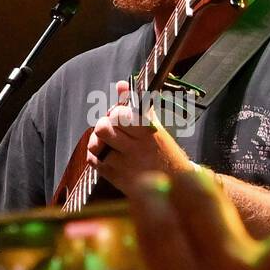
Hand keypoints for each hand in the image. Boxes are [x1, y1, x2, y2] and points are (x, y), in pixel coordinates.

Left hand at [87, 80, 193, 195]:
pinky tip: (106, 154)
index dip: (116, 112)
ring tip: (107, 142)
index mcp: (148, 131)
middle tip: (111, 128)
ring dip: (97, 140)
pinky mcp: (118, 179)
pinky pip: (94, 161)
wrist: (175, 184)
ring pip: (96, 145)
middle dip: (104, 124)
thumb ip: (136, 103)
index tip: (120, 116)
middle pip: (103, 128)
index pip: (120, 114)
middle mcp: (137, 148)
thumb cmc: (162, 150)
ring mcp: (126, 165)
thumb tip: (121, 85)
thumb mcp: (154, 125)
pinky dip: (96, 155)